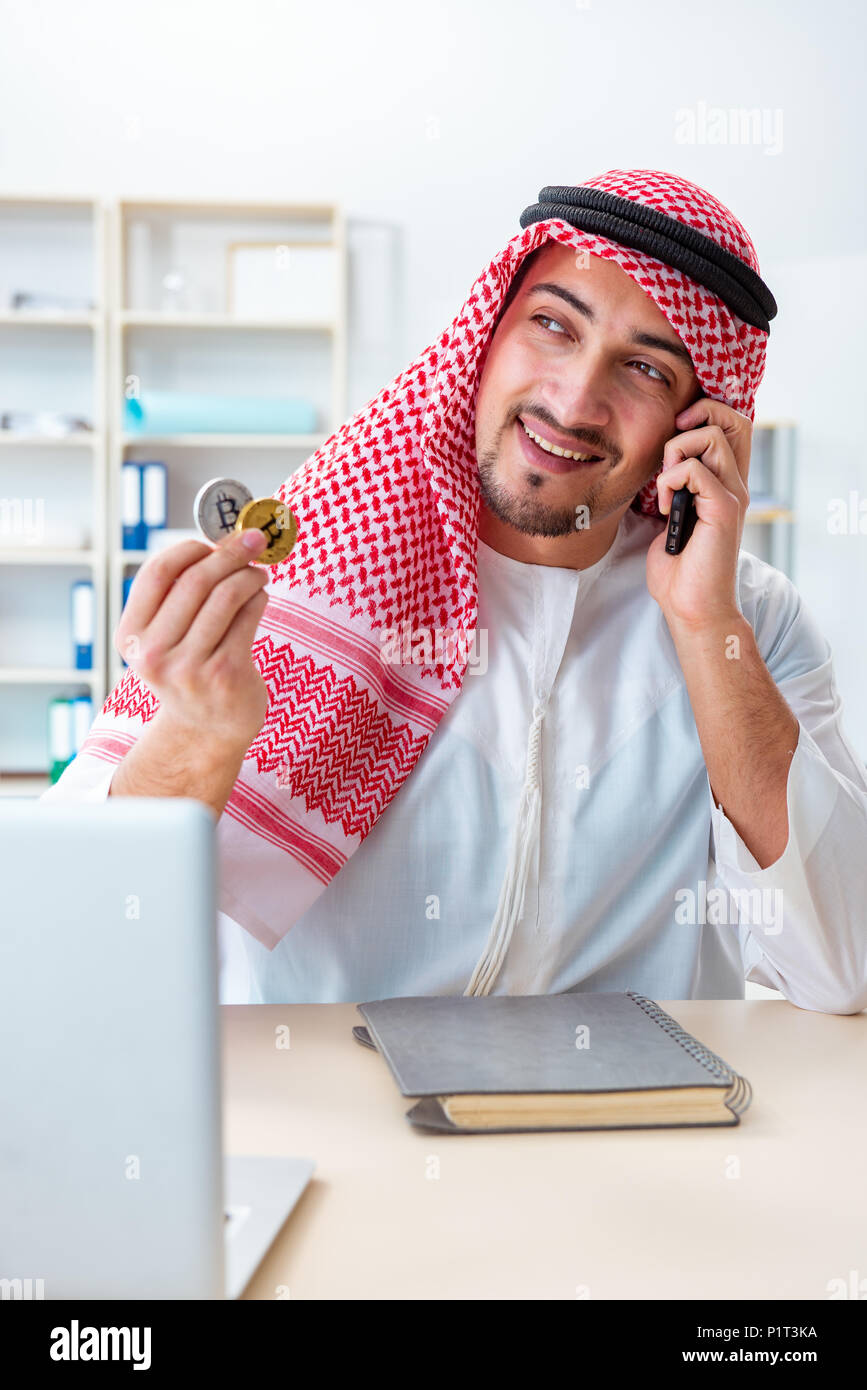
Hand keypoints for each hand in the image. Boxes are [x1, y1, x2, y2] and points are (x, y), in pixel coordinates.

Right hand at [115, 527, 271, 753]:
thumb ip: (179, 595)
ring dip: (248, 575)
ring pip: (225, 596)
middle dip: (229, 553)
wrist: (204, 731)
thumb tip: (221, 539)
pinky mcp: (225, 675)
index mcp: (131, 636)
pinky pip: (247, 618)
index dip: (189, 548)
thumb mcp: (165, 637)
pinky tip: (261, 598)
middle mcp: (153, 654)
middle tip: (253, 540)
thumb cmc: (188, 670)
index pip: (156, 573)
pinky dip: (258, 598)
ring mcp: (189, 667)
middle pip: (196, 581)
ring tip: (258, 574)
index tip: (214, 541)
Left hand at [645, 397, 751, 630]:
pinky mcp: (723, 509)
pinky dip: (670, 481)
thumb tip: (656, 466)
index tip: (677, 430)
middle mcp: (736, 485)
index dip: (708, 412)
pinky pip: (694, 469)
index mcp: (726, 484)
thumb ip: (673, 488)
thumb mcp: (672, 519)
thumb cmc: (679, 572)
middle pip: (732, 419)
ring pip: (710, 437)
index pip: (735, 426)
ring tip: (666, 486)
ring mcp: (733, 495)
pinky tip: (666, 507)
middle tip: (670, 453)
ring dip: (675, 453)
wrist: (692, 607)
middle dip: (695, 419)